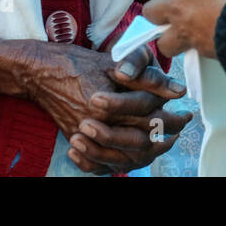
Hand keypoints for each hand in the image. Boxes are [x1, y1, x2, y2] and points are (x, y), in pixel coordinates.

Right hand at [0, 40, 191, 173]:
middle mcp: (99, 123)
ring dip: (148, 152)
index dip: (173, 118)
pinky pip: (100, 164)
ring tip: (164, 143)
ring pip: (123, 157)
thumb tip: (177, 91)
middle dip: (166, 137)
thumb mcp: (113, 63)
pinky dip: (120, 163)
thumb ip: (146, 78)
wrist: (39, 71)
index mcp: (111, 102)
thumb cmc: (76, 61)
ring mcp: (86, 135)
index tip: (187, 114)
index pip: (151, 117)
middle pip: (141, 141)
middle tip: (180, 128)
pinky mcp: (76, 140)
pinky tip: (134, 155)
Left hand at [143, 0, 225, 58]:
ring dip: (190, 42)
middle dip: (167, 36)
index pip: (150, 13)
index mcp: (176, 6)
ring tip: (205, 28)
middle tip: (180, 22)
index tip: (163, 4)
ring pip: (187, 51)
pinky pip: (211, 53)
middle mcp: (184, 30)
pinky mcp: (221, 55)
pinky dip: (214, 44)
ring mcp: (203, 45)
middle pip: (163, 44)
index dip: (154, 9)